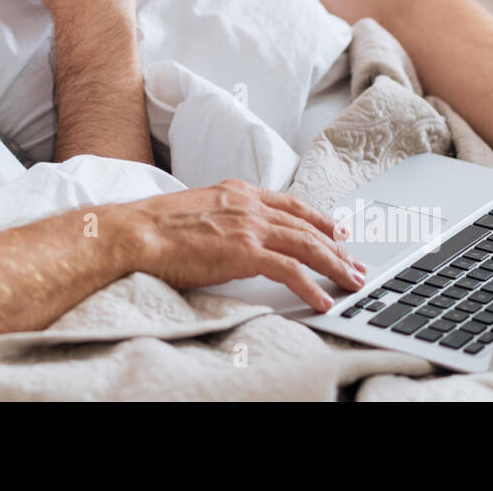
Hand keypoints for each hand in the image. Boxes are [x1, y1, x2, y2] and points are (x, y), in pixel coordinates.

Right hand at [123, 179, 366, 311]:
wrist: (137, 231)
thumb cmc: (156, 227)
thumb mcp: (198, 208)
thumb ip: (224, 216)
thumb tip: (233, 234)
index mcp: (238, 192)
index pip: (291, 205)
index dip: (320, 219)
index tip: (338, 231)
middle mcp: (249, 205)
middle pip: (307, 226)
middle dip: (337, 247)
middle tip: (356, 265)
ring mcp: (248, 227)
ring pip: (307, 245)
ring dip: (334, 266)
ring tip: (352, 283)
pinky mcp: (244, 252)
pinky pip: (289, 270)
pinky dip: (310, 286)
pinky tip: (322, 300)